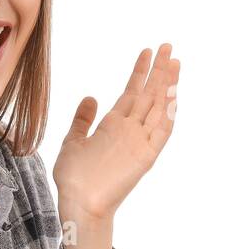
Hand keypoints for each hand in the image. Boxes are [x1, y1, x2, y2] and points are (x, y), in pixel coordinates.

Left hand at [52, 43, 179, 219]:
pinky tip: (174, 98)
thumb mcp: (73, 141)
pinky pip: (161, 134)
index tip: (147, 51)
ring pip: (158, 108)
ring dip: (167, 86)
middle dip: (158, 70)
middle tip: (167, 46)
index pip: (132, 91)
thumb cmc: (74, 177)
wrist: (79, 203)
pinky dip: (169, 116)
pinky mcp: (145, 157)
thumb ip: (82, 120)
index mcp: (114, 124)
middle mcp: (130, 129)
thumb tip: (90, 97)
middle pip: (148, 94)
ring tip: (174, 63)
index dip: (140, 71)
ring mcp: (139, 141)